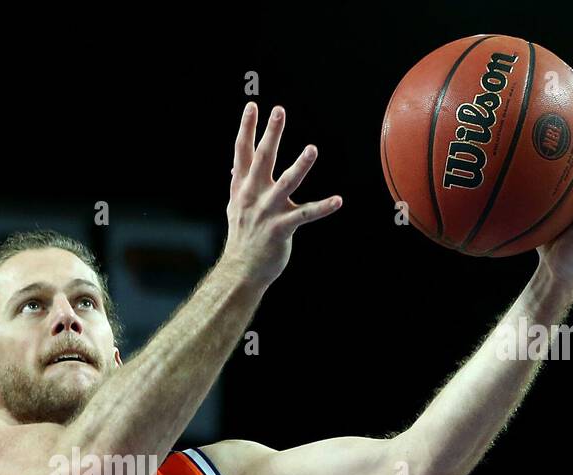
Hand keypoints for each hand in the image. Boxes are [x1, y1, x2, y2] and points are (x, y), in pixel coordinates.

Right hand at [222, 103, 340, 288]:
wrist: (241, 270)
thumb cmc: (242, 237)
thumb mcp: (235, 207)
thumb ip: (238, 185)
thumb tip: (234, 167)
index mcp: (242, 188)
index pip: (242, 152)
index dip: (246, 129)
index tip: (252, 106)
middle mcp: (253, 195)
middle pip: (263, 159)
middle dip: (271, 134)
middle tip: (279, 111)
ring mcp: (267, 211)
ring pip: (286, 183)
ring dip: (300, 166)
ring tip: (312, 149)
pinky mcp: (281, 228)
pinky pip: (305, 215)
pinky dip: (322, 207)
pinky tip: (338, 200)